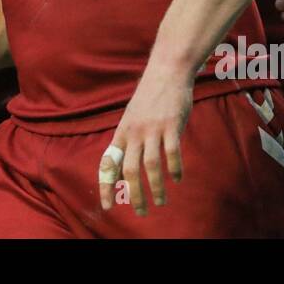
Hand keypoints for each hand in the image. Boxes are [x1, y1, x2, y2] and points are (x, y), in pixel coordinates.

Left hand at [99, 62, 191, 215]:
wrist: (166, 72)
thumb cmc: (150, 98)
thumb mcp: (132, 118)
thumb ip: (129, 141)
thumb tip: (125, 168)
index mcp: (122, 132)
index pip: (110, 163)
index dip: (107, 185)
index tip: (107, 206)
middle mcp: (134, 132)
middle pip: (130, 171)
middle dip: (134, 195)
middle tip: (141, 212)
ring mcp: (152, 129)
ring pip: (151, 166)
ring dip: (156, 188)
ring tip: (161, 202)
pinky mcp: (171, 125)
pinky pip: (172, 153)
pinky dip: (174, 169)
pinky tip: (177, 179)